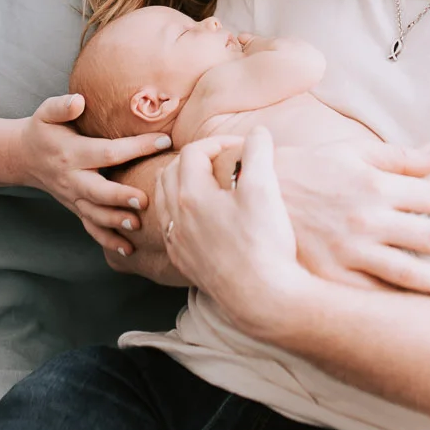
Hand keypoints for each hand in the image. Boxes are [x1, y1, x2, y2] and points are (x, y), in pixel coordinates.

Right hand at [14, 94, 170, 255]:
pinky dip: (107, 241)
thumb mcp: (46, 113)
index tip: (163, 141)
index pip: (107, 152)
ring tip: (137, 226)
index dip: (136, 147)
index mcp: (72, 153)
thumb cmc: (44, 130)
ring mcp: (74, 198)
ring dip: (115, 222)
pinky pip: (91, 228)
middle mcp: (72, 179)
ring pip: (95, 215)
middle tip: (143, 199)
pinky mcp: (76, 209)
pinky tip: (128, 249)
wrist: (24, 157)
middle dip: (119, 197)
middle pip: (97, 191)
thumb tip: (80, 101)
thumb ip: (62, 106)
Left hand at [159, 128, 304, 336]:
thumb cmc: (263, 243)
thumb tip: (257, 132)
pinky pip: (170, 226)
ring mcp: (177, 242)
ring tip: (207, 182)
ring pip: (165, 200)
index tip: (241, 146)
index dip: (218, 142)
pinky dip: (180, 211)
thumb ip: (258, 152)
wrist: (261, 297)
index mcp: (191, 195)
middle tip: (222, 159)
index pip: (193, 152)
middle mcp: (176, 217)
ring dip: (182, 183)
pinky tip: (201, 216)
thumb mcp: (264, 189)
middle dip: (195, 159)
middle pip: (172, 172)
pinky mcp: (184, 262)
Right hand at [276, 141, 429, 299]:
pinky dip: (398, 304)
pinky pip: (372, 295)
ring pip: (407, 271)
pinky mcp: (331, 276)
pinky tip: (418, 313)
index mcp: (374, 183)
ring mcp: (349, 250)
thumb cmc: (305, 169)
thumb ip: (398, 157)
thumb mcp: (350, 152)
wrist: (249, 195)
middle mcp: (367, 217)